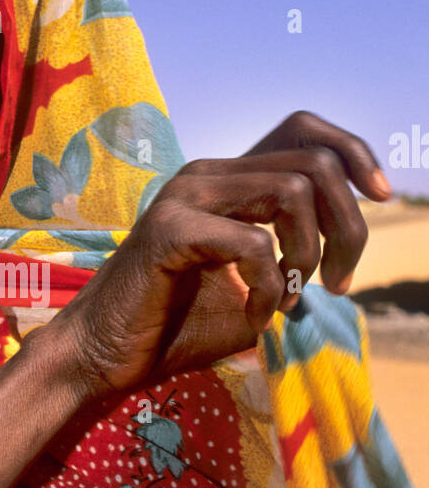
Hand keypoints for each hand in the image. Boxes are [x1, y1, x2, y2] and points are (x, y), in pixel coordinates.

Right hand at [44, 110, 389, 395]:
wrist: (106, 356)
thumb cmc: (176, 328)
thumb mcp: (255, 290)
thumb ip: (294, 259)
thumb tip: (347, 249)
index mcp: (226, 181)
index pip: (303, 131)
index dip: (354, 153)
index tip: (381, 197)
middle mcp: (206, 175)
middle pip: (314, 164)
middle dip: (348, 227)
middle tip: (337, 281)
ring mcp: (185, 196)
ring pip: (292, 192)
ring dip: (308, 254)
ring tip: (290, 298)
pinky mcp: (170, 229)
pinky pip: (254, 244)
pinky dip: (270, 289)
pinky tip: (255, 317)